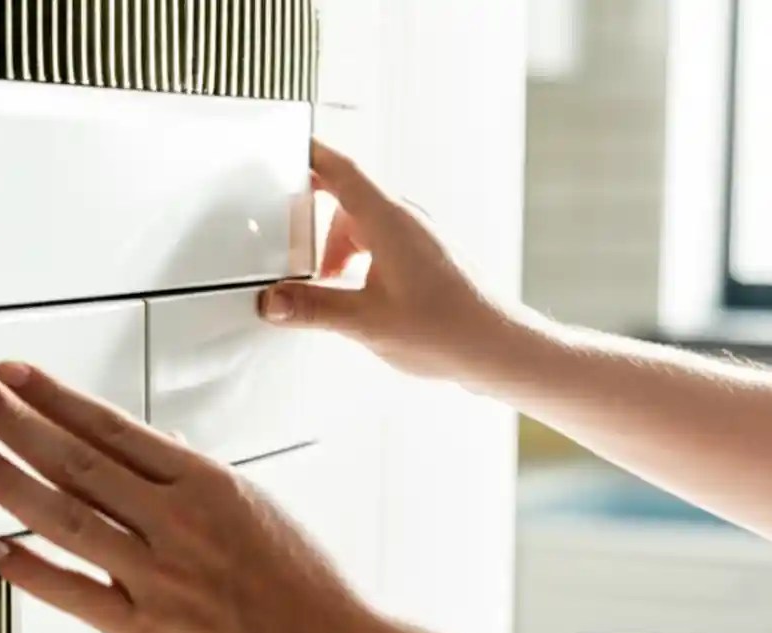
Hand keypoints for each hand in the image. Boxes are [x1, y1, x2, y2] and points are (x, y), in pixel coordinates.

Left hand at [0, 364, 377, 632]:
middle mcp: (178, 522)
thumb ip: (196, 477)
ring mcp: (158, 576)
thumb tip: (153, 444)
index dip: (55, 397)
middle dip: (17, 421)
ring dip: (9, 481)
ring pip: (66, 517)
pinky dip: (29, 570)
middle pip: (79, 460)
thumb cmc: (305, 587)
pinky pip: (74, 593)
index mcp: (207, 484)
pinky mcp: (145, 632)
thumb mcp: (257, 508)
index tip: (17, 375)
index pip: (113, 427)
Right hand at [259, 141, 519, 383]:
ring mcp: (419, 239)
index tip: (286, 144)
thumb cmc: (450, 329)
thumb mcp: (366, 321)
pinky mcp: (426, 259)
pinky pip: (380, 245)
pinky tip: (356, 297)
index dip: (310, 154)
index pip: (341, 169)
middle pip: (345, 202)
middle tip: (290, 251)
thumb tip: (273, 301)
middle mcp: (406, 221)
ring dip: (337, 252)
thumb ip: (313, 309)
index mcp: (389, 221)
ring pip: (362, 227)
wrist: (498, 347)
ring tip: (326, 288)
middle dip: (313, 226)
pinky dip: (358, 262)